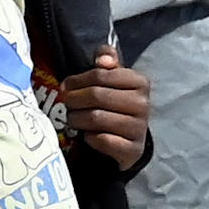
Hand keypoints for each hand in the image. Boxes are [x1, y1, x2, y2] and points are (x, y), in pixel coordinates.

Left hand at [62, 53, 149, 169]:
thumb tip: (102, 59)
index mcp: (140, 82)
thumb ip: (107, 58)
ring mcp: (139, 128)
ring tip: (73, 119)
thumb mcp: (113, 78)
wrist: (129, 139)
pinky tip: (88, 135)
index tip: (65, 86)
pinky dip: (90, 137)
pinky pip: (103, 140)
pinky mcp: (133, 150)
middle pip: (96, 96)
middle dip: (74, 100)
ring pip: (96, 118)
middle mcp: (143, 104)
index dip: (77, 80)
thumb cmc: (116, 104)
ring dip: (77, 119)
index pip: (100, 75)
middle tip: (66, 104)